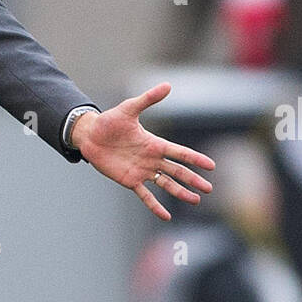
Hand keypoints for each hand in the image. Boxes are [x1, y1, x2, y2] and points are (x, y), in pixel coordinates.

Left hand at [70, 82, 214, 220]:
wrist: (90, 136)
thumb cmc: (110, 121)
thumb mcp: (129, 108)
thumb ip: (148, 99)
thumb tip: (168, 85)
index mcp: (155, 143)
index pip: (180, 152)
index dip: (195, 159)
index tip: (211, 166)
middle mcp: (152, 159)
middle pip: (177, 171)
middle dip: (193, 179)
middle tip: (209, 189)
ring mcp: (142, 171)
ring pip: (166, 184)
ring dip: (180, 192)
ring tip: (195, 200)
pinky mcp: (129, 181)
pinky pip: (145, 196)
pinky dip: (155, 206)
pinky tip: (166, 216)